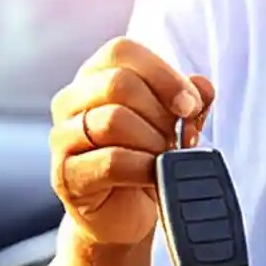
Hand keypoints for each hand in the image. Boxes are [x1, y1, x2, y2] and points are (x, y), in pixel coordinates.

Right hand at [49, 38, 214, 246]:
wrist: (123, 214)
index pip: (122, 51)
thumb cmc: (144, 159)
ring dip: (152, 141)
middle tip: (174, 139)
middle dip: (160, 113)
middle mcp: (71, 100)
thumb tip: (201, 87)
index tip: (188, 104)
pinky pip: (112, 161)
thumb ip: (189, 98)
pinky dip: (143, 167)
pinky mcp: (67, 175)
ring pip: (114, 120)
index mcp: (95, 76)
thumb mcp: (173, 122)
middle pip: (119, 83)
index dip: (162, 74)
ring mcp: (63, 137)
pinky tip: (152, 175)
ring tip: (162, 158)